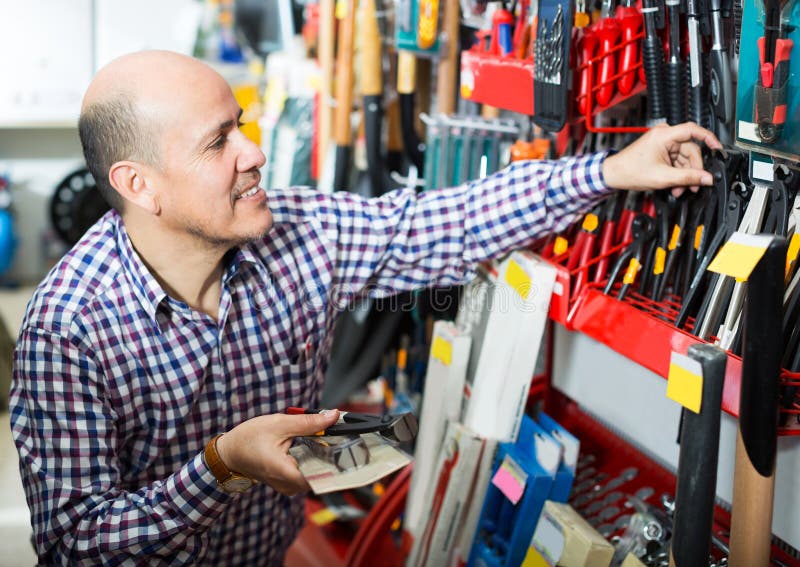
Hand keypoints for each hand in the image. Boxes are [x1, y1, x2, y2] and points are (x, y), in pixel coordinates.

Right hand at [216, 409, 339, 494]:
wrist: (229, 452)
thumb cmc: (248, 439)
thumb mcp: (280, 424)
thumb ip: (309, 422)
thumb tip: (333, 416)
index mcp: (285, 472)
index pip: (322, 476)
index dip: (336, 462)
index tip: (345, 446)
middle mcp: (288, 484)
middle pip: (321, 474)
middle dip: (330, 454)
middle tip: (334, 435)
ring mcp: (288, 486)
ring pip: (315, 474)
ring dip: (321, 456)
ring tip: (321, 438)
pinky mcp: (287, 483)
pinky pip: (306, 474)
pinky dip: (311, 460)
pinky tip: (311, 445)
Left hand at [602, 122, 722, 196]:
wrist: (614, 175)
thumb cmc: (630, 171)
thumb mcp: (663, 177)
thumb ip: (688, 177)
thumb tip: (707, 178)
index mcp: (664, 135)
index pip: (694, 130)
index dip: (709, 138)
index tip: (718, 149)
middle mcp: (664, 135)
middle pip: (691, 149)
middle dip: (692, 169)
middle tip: (694, 185)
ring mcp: (663, 142)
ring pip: (684, 158)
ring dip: (684, 174)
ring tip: (680, 189)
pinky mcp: (661, 150)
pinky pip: (677, 160)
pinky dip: (677, 173)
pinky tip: (675, 185)